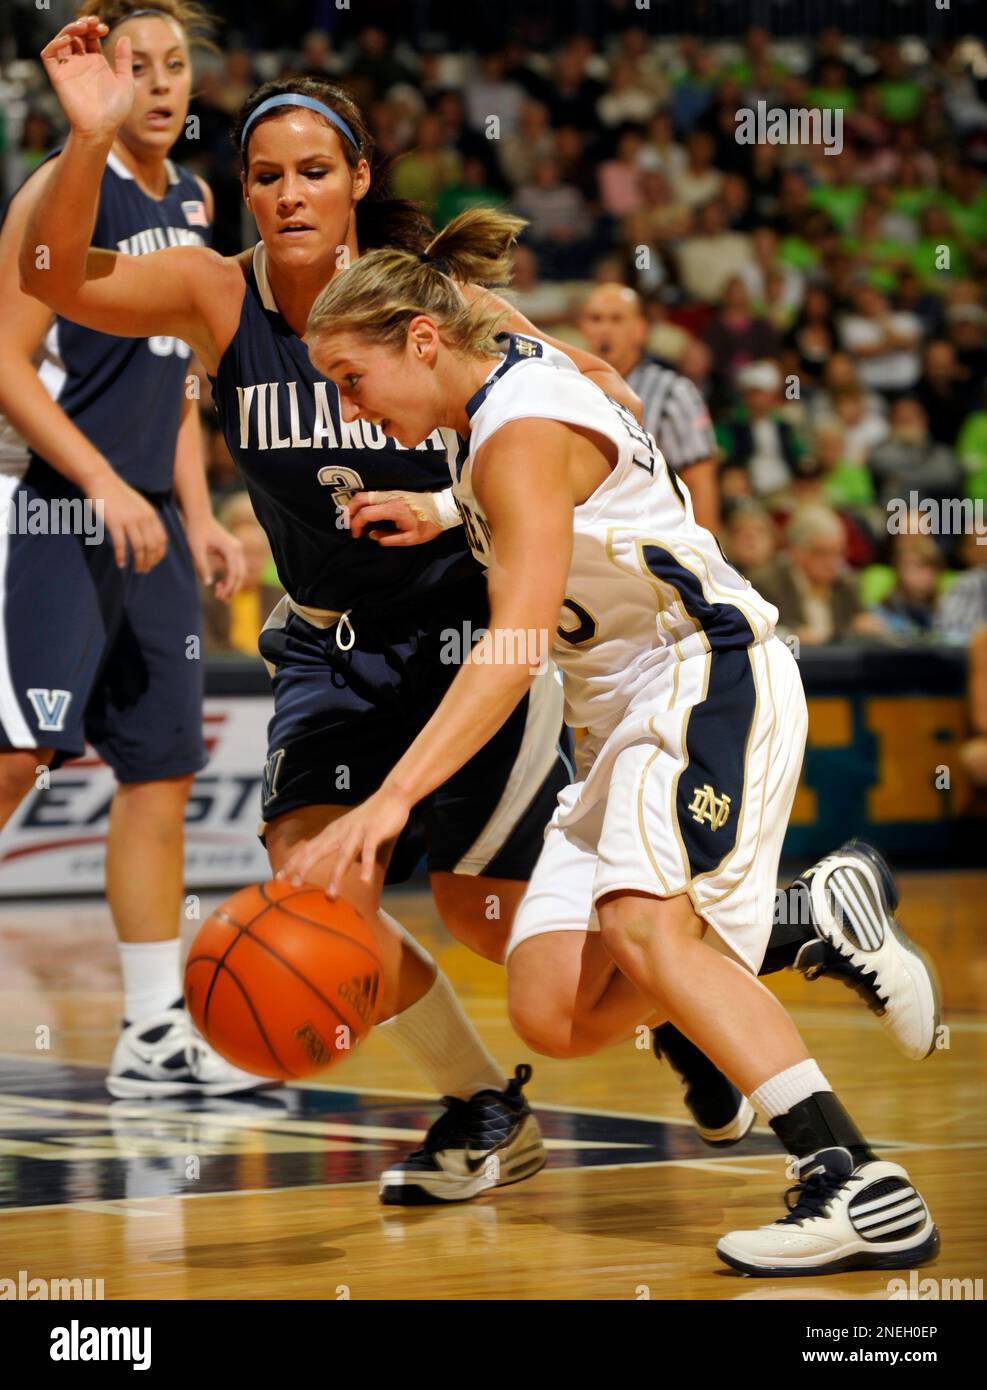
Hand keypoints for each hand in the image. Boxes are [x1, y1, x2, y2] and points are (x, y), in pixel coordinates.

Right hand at [40, 18, 133, 139]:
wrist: (101, 128)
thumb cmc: (115, 111)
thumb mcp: (125, 82)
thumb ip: (124, 60)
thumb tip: (125, 37)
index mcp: (96, 63)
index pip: (90, 37)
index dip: (94, 28)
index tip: (104, 28)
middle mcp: (81, 64)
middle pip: (76, 35)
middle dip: (83, 25)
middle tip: (92, 22)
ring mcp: (69, 68)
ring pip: (62, 40)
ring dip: (69, 29)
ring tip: (82, 26)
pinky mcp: (58, 76)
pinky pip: (49, 54)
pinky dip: (55, 43)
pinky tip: (68, 40)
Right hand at [89, 472, 167, 571]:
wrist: (102, 480)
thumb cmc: (119, 494)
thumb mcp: (139, 505)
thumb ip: (147, 519)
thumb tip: (150, 537)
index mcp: (151, 514)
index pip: (162, 540)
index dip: (159, 554)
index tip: (154, 563)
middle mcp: (143, 518)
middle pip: (152, 546)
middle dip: (150, 561)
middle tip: (144, 570)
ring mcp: (129, 520)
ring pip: (139, 547)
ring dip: (139, 561)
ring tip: (136, 570)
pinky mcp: (114, 522)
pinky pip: (121, 544)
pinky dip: (121, 556)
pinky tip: (121, 564)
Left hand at [184, 515, 245, 600]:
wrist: (198, 516)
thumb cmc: (195, 530)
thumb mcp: (196, 550)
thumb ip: (202, 566)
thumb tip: (208, 584)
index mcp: (231, 549)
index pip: (234, 573)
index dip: (229, 587)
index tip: (220, 597)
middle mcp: (237, 549)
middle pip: (240, 574)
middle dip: (232, 589)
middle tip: (222, 600)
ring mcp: (236, 549)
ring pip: (239, 572)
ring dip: (232, 585)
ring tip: (220, 595)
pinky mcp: (232, 550)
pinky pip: (235, 568)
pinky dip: (230, 578)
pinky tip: (220, 585)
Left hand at [277, 786, 412, 897]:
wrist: (392, 796)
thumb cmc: (371, 817)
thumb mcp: (350, 832)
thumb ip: (342, 847)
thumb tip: (338, 868)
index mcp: (333, 833)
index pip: (307, 849)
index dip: (292, 863)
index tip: (278, 878)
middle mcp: (340, 833)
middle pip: (317, 852)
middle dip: (303, 869)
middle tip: (291, 887)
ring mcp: (357, 833)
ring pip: (343, 857)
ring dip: (336, 876)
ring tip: (330, 895)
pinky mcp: (373, 833)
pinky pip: (369, 852)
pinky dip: (367, 866)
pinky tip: (364, 881)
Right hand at [347, 491, 443, 546]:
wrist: (443, 508)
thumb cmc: (429, 525)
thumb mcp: (411, 538)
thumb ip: (389, 538)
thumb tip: (372, 536)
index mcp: (392, 509)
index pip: (365, 513)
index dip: (356, 524)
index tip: (357, 535)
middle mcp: (389, 497)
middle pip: (360, 498)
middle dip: (349, 510)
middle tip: (348, 523)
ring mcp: (391, 492)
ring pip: (365, 493)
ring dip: (355, 505)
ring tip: (354, 518)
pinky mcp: (394, 491)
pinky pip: (373, 494)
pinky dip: (364, 502)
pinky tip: (364, 511)